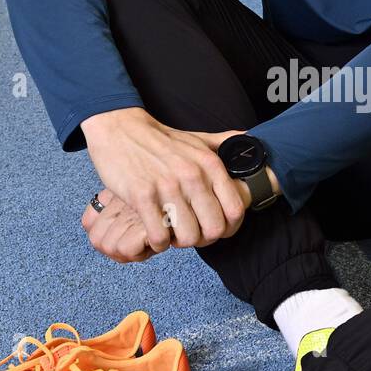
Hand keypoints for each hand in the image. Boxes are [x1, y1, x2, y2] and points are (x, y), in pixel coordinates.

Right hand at [80, 109, 253, 251]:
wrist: (120, 128)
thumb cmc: (160, 139)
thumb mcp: (198, 138)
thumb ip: (224, 142)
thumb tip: (250, 140)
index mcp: (210, 164)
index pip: (235, 211)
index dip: (228, 228)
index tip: (213, 228)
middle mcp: (193, 176)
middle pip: (213, 230)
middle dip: (203, 238)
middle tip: (189, 232)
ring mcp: (167, 186)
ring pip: (188, 237)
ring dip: (179, 242)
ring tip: (171, 231)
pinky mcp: (141, 196)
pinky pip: (159, 237)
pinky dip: (157, 242)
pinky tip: (153, 231)